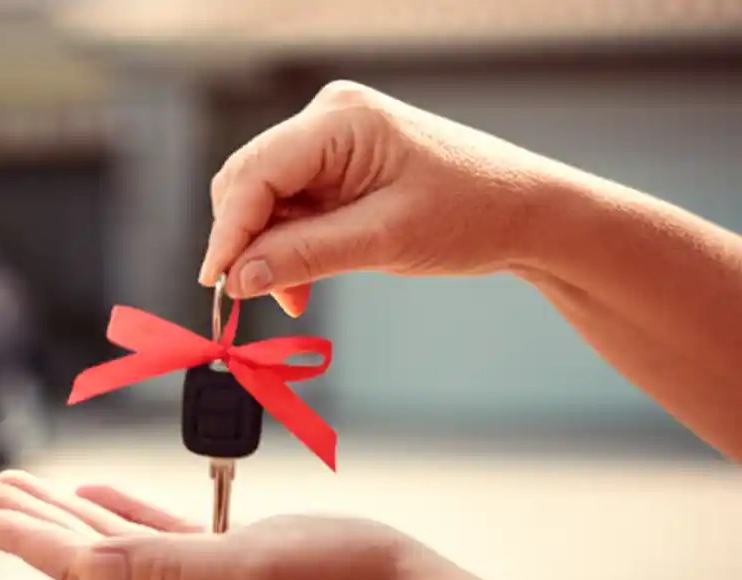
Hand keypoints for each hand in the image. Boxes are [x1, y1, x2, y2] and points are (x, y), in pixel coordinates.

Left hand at [0, 471, 485, 579]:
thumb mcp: (252, 568)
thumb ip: (167, 567)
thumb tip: (89, 568)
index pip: (77, 566)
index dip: (21, 536)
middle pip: (81, 557)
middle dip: (27, 522)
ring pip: (112, 546)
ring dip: (66, 517)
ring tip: (24, 491)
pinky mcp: (231, 574)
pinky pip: (158, 539)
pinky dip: (124, 515)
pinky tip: (103, 499)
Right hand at [201, 80, 577, 316]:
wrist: (524, 212)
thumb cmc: (471, 212)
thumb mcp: (382, 240)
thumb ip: (304, 256)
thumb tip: (239, 278)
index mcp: (340, 119)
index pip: (255, 173)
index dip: (228, 231)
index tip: (217, 284)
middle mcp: (327, 119)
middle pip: (249, 183)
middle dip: (245, 243)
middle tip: (256, 298)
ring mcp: (330, 140)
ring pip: (263, 199)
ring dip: (266, 251)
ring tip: (291, 295)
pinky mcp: (336, 165)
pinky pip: (288, 206)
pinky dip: (286, 246)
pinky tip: (299, 280)